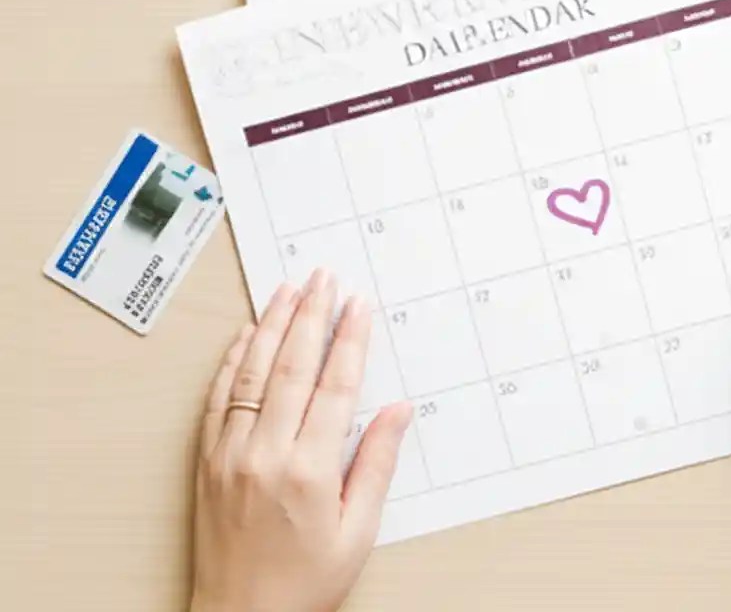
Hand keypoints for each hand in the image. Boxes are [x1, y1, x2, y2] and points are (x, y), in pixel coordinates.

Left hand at [191, 270, 412, 611]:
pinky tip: (243, 336)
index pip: (335, 385)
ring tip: (287, 289)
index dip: (349, 339)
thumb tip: (397, 411)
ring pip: (251, 372)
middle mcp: (264, 452)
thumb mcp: (357, 532)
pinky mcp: (207, 461)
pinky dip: (230, 361)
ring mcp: (230, 453)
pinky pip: (218, 398)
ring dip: (271, 325)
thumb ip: (376, 464)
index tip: (358, 305)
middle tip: (324, 277)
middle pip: (292, 365)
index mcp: (309, 469)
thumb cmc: (303, 584)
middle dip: (311, 315)